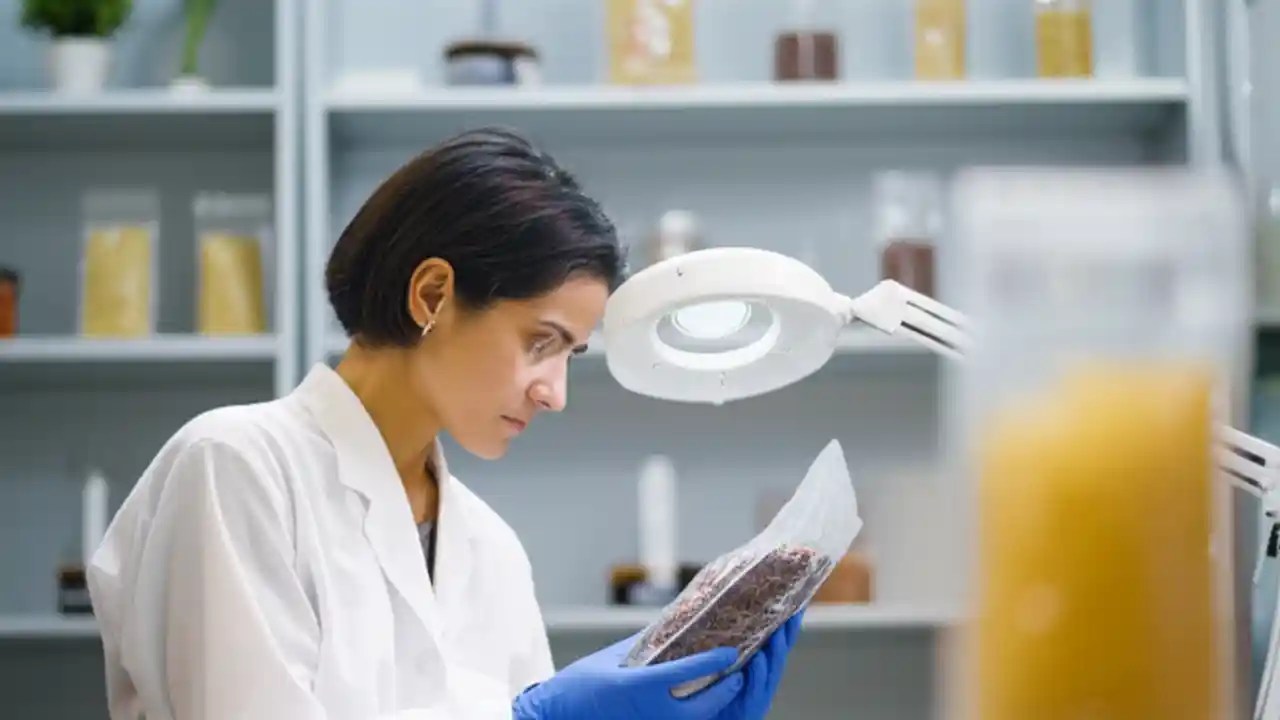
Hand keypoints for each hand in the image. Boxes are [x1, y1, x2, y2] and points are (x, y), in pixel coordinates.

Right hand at [512, 633, 745, 719]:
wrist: (557, 716)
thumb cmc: (580, 684)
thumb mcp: (613, 659)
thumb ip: (644, 646)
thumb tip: (667, 631)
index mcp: (642, 685)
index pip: (689, 672)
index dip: (714, 661)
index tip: (732, 652)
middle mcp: (653, 712)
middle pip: (705, 707)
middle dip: (727, 692)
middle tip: (739, 675)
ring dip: (716, 706)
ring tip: (728, 688)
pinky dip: (696, 716)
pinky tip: (702, 703)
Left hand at [715, 610, 804, 719]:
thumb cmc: (721, 695)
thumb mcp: (726, 665)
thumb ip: (729, 646)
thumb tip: (720, 614)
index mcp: (761, 664)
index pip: (778, 639)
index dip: (787, 621)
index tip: (795, 599)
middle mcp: (766, 676)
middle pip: (782, 649)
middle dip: (788, 630)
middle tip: (792, 608)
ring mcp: (762, 690)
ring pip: (773, 666)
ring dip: (777, 648)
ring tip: (778, 629)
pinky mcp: (753, 705)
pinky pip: (757, 686)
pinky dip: (759, 672)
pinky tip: (759, 659)